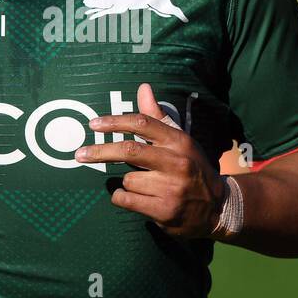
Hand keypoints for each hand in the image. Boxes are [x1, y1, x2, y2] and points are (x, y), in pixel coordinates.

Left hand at [78, 82, 228, 239]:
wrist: (218, 208)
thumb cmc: (192, 168)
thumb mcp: (180, 141)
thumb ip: (157, 116)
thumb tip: (143, 87)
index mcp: (179, 141)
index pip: (143, 123)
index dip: (115, 122)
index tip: (94, 124)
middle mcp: (176, 162)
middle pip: (129, 150)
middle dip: (101, 152)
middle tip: (80, 154)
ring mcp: (171, 187)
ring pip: (128, 179)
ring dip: (128, 182)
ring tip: (145, 186)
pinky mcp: (164, 210)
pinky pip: (127, 199)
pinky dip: (123, 197)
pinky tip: (135, 198)